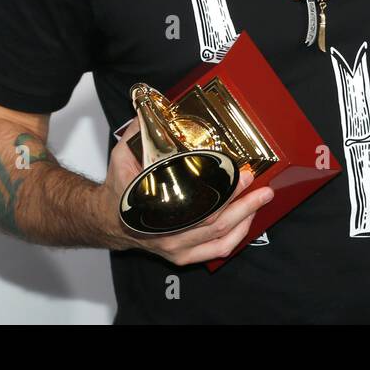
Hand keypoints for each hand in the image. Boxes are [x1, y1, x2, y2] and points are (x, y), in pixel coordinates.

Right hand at [102, 117, 272, 264]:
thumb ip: (138, 135)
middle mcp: (167, 234)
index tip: (241, 174)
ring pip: (221, 239)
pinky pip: (217, 251)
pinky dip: (237, 237)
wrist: (108, 220)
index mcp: (155, 211)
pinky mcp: (182, 256)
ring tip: (261, 200)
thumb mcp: (123, 158)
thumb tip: (150, 113)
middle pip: (216, 222)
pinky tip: (248, 220)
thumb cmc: (119, 191)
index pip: (198, 205)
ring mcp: (176, 248)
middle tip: (260, 185)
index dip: (225, 192)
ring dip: (246, 219)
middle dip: (244, 203)